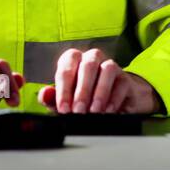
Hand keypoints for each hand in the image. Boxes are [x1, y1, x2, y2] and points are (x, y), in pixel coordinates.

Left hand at [38, 48, 163, 114]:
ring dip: (100, 92)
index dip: (63, 90)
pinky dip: (114, 98)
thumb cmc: (82, 100)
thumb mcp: (65, 102)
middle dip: (82, 90)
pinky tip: (108, 111)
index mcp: (73, 60)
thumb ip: (51, 99)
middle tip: (79, 111)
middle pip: (87, 66)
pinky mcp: (125, 78)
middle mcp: (92, 58)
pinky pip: (121, 83)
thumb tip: (44, 94)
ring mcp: (110, 66)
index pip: (66, 68)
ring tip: (94, 111)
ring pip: (107, 70)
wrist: (112, 104)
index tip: (63, 109)